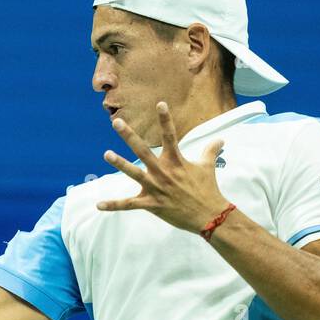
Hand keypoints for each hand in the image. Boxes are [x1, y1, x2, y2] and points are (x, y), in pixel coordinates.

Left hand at [97, 101, 230, 233]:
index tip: (159, 104)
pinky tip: (98, 205)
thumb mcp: (208, 167)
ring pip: (133, 173)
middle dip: (129, 135)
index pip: (170, 135)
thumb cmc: (208, 190)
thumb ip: (210, 151)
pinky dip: (113, 205)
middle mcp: (163, 171)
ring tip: (106, 154)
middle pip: (143, 150)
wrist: (209, 215)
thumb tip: (221, 139)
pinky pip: (128, 205)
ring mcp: (155, 187)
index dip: (165, 119)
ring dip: (119, 163)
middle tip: (116, 122)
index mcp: (175, 160)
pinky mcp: (151, 204)